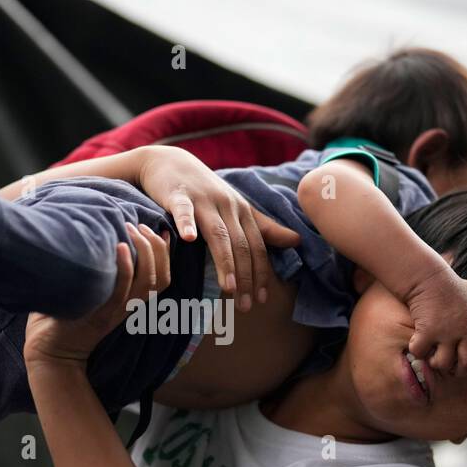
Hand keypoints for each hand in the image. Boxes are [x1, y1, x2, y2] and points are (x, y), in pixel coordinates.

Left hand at [24, 223, 171, 366]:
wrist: (50, 353)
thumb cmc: (62, 318)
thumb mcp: (88, 292)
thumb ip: (98, 271)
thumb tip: (96, 236)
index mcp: (130, 303)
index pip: (162, 277)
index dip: (167, 253)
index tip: (162, 230)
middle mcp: (128, 308)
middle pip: (161, 277)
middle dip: (157, 247)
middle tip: (140, 225)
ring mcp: (116, 312)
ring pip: (147, 281)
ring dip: (144, 250)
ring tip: (131, 228)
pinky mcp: (100, 316)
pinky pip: (122, 290)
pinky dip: (126, 267)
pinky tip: (120, 246)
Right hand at [136, 145, 299, 309]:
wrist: (169, 161)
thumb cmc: (204, 190)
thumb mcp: (235, 207)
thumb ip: (264, 226)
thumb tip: (297, 240)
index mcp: (242, 211)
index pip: (257, 247)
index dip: (262, 273)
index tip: (262, 299)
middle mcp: (227, 205)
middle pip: (240, 245)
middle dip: (245, 276)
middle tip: (245, 305)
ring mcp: (202, 200)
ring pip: (217, 233)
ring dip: (224, 260)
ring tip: (227, 287)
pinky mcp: (177, 195)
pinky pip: (183, 211)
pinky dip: (186, 224)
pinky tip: (189, 239)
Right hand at [404, 265, 466, 374]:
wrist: (430, 278)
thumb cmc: (455, 285)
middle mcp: (464, 331)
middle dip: (461, 370)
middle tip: (453, 367)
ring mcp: (445, 332)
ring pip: (444, 362)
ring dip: (438, 363)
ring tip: (433, 357)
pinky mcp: (427, 331)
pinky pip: (421, 352)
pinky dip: (417, 351)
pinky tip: (416, 344)